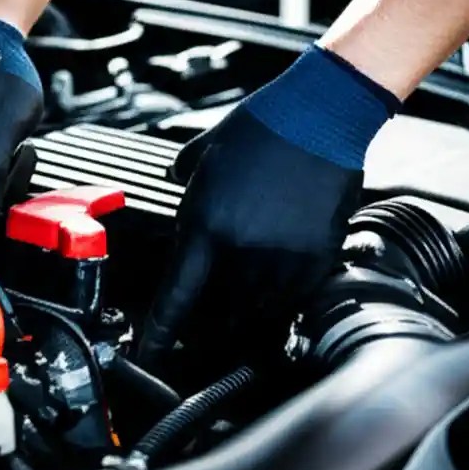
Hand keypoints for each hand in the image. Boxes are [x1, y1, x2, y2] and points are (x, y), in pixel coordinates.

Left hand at [136, 46, 400, 372]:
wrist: (322, 112)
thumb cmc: (263, 125)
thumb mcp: (205, 150)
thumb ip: (182, 173)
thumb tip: (173, 177)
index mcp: (206, 224)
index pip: (176, 296)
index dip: (158, 334)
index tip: (146, 357)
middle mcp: (242, 247)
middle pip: (219, 311)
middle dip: (207, 321)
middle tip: (204, 320)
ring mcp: (283, 255)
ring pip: (257, 308)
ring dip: (245, 310)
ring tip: (242, 298)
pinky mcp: (319, 255)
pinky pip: (295, 296)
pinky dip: (282, 297)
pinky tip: (278, 282)